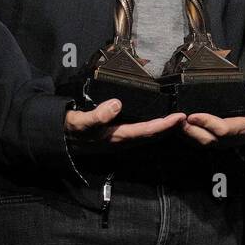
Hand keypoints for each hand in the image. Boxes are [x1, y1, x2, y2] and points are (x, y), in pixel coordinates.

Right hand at [64, 98, 185, 152]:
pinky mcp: (116, 135)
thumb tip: (116, 104)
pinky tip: (156, 121)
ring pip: (146, 135)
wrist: (58, 139)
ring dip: (162, 128)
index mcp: (117, 137)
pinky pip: (139, 132)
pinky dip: (151, 127)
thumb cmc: (70, 130)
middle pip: (151, 135)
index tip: (180, 117)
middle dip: (169, 128)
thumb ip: (97, 115)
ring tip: (176, 119)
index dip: (165, 125)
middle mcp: (121, 140)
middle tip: (186, 117)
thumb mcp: (80, 122)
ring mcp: (119, 139)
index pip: (146, 131)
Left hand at [181, 81, 244, 147]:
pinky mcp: (216, 138)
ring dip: (185, 134)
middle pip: (207, 139)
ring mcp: (223, 141)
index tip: (193, 114)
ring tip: (171, 121)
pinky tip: (175, 124)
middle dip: (189, 131)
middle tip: (175, 119)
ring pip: (200, 142)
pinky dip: (186, 134)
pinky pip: (198, 139)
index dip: (207, 123)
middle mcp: (232, 138)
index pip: (223, 129)